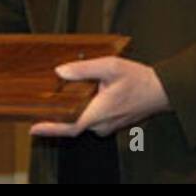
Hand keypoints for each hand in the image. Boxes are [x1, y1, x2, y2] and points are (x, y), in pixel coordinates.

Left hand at [29, 56, 169, 137]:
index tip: (34, 128)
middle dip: (58, 116)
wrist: (161, 91)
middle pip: (73, 124)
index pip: (70, 127)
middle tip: (43, 106)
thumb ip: (84, 69)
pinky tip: (84, 98)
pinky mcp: (111, 124)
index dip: (51, 129)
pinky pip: (92, 120)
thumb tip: (61, 71)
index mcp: (99, 112)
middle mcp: (102, 124)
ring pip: (83, 121)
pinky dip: (84, 111)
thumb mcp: (110, 67)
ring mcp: (107, 126)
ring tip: (64, 98)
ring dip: (73, 112)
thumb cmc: (139, 80)